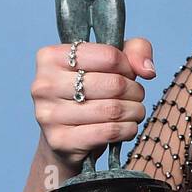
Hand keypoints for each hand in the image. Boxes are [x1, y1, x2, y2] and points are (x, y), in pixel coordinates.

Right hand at [32, 35, 156, 172]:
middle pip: (114, 84)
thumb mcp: (111, 63)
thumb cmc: (90, 94)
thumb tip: (148, 70)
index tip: (127, 75)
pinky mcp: (60, 140)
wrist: (65, 139)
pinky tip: (127, 127)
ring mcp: (48, 114)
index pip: (109, 56)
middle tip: (136, 97)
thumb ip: (135, 50)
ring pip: (113, 110)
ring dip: (135, 112)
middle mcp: (43, 84)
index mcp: (51, 57)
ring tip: (134, 111)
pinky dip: (128, 130)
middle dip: (135, 92)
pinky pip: (109, 132)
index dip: (128, 67)